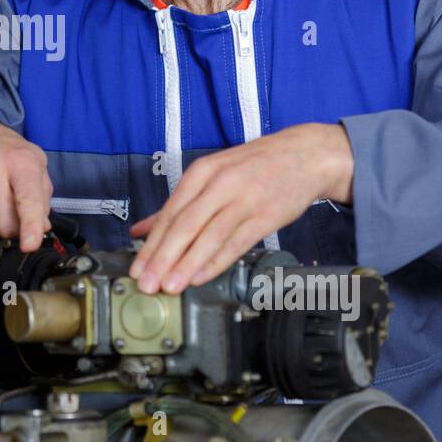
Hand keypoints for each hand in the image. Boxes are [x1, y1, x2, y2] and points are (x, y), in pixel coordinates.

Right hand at [0, 117, 52, 250]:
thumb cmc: (5, 153)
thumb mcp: (34, 164)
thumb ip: (42, 198)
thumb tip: (42, 229)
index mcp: (20, 161)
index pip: (27, 199)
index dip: (31, 226)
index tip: (30, 244)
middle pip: (5, 225)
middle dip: (10, 228)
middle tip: (8, 212)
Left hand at [128, 122, 352, 294]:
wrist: (304, 155)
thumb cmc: (254, 167)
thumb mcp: (211, 175)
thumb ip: (177, 204)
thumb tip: (140, 230)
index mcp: (201, 173)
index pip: (168, 214)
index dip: (151, 245)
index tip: (137, 269)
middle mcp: (219, 184)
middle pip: (184, 226)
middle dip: (162, 258)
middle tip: (147, 283)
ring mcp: (243, 200)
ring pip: (209, 236)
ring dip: (186, 265)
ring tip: (170, 286)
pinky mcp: (265, 216)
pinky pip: (236, 243)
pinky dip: (216, 262)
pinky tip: (201, 277)